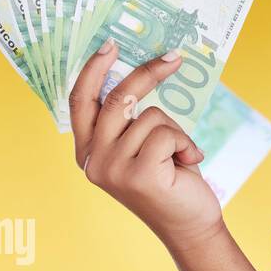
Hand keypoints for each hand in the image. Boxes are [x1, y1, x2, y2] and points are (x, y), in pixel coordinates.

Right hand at [70, 39, 222, 253]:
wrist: (189, 225)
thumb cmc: (169, 180)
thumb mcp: (142, 146)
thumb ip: (131, 121)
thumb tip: (138, 76)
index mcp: (88, 151)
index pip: (81, 102)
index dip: (93, 70)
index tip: (110, 44)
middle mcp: (92, 160)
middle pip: (117, 99)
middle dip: (148, 74)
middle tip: (174, 57)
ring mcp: (111, 169)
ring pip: (150, 116)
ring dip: (176, 132)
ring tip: (179, 156)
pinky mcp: (137, 175)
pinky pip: (167, 134)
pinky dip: (185, 144)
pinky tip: (187, 165)